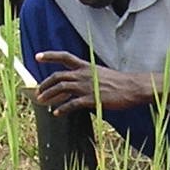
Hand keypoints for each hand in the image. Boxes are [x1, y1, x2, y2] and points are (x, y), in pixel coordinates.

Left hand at [34, 49, 153, 114]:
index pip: (64, 57)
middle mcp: (83, 74)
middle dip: (45, 84)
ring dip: (49, 95)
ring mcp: (86, 86)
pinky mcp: (91, 99)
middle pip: (58, 76)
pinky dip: (62, 109)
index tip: (37, 57)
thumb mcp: (100, 73)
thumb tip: (78, 82)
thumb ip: (87, 76)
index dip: (49, 56)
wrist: (132, 87)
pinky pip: (72, 104)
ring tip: (42, 102)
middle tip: (38, 92)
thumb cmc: (119, 82)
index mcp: (86, 66)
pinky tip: (57, 113)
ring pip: (61, 89)